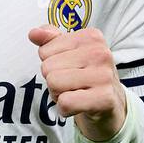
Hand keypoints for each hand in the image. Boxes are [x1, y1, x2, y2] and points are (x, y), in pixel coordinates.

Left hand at [28, 24, 127, 142]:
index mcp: (91, 37)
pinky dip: (65, 109)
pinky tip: (78, 106)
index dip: (51, 64)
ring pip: (54, 84)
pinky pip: (66, 102)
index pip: (44, 51)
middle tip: (72, 84)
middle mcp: (100, 53)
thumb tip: (34, 33)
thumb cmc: (85, 74)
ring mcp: (104, 76)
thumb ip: (50, 40)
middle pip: (47, 68)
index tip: (69, 69)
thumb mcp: (68, 52)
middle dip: (54, 81)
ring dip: (59, 94)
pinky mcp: (104, 98)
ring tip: (75, 93)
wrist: (110, 102)